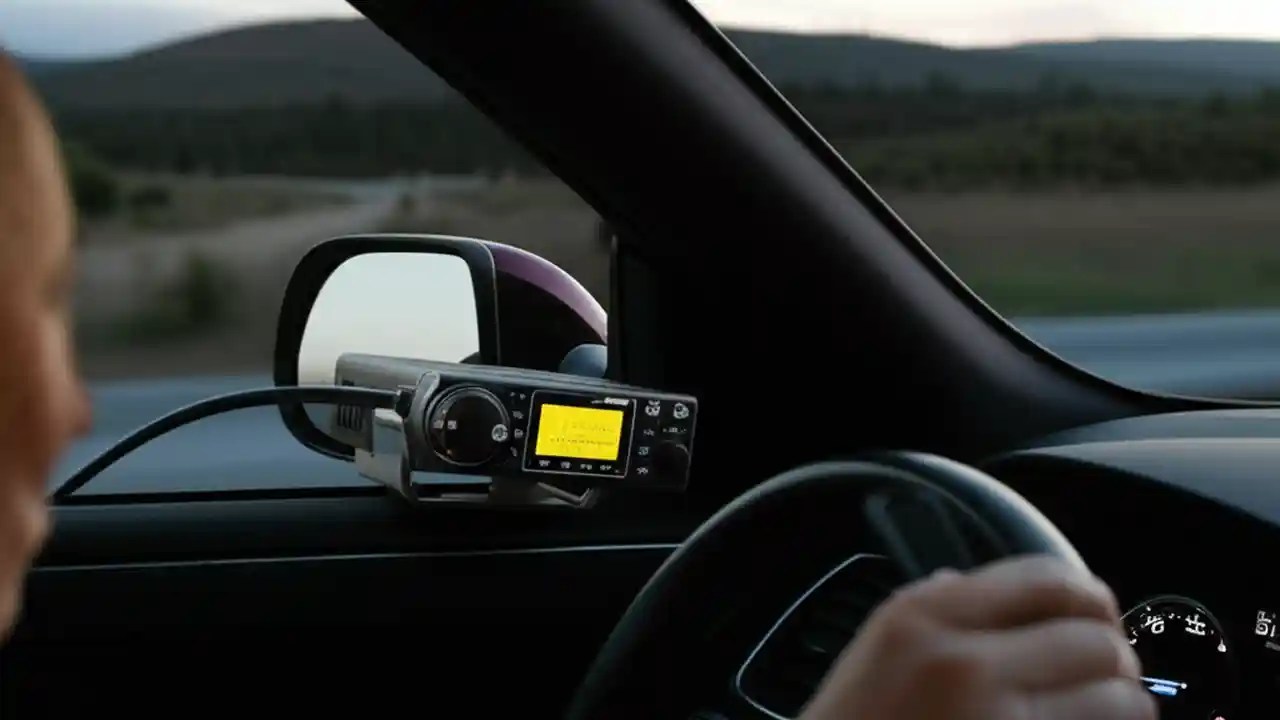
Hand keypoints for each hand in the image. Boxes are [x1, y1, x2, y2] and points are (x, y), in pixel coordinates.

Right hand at [800, 555, 1155, 719]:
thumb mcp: (877, 649)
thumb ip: (937, 608)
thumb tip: (998, 590)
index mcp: (926, 617)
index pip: (1050, 579)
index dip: (1089, 598)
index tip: (1095, 617)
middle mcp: (965, 665)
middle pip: (1096, 641)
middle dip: (1111, 661)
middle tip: (1100, 678)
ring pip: (1122, 702)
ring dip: (1121, 711)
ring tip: (1097, 717)